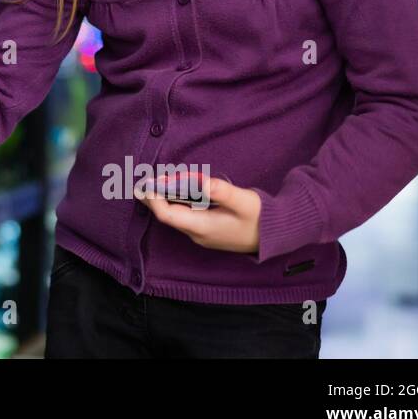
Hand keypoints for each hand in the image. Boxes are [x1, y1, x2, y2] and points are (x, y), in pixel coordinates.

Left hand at [135, 176, 260, 254]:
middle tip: (141, 182)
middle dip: (154, 199)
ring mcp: (202, 234)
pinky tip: (174, 191)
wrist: (275, 236)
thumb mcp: (244, 201)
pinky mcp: (207, 231)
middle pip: (168, 216)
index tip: (148, 182)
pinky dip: (176, 203)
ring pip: (175, 216)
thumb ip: (222, 191)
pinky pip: (184, 217)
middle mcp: (198, 233)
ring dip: (164, 200)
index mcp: (203, 227)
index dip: (155, 198)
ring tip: (154, 184)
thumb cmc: (261, 218)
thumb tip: (203, 182)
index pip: (168, 214)